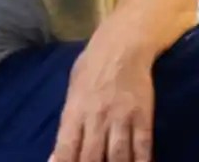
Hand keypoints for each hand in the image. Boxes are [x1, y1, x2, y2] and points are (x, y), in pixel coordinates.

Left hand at [51, 33, 155, 161]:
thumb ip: (67, 123)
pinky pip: (142, 147)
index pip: (66, 148)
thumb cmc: (92, 67)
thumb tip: (56, 152)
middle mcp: (96, 118)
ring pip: (118, 157)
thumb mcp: (72, 91)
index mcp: (74, 111)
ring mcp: (120, 118)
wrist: (121, 46)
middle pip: (92, 157)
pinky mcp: (142, 117)